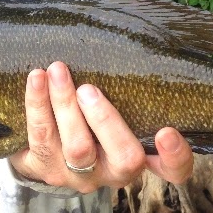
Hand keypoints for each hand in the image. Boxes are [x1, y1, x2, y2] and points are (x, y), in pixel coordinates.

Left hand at [9, 62, 193, 192]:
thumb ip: (128, 88)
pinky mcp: (45, 169)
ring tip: (56, 71)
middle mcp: (114, 173)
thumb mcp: (116, 105)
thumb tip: (133, 36)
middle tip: (88, 89)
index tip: (166, 132)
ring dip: (65, 106)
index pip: (175, 169)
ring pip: (77, 149)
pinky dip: (37, 105)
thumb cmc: (91, 113)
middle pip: (124, 158)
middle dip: (105, 120)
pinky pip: (39, 140)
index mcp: (142, 157)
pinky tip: (36, 79)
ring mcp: (79, 176)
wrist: (42, 141)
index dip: (176, 156)